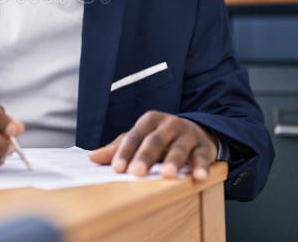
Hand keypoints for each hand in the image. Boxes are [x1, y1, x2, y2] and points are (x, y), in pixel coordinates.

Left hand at [89, 110, 217, 180]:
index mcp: (150, 120)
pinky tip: (199, 177)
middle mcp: (169, 124)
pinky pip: (203, 157)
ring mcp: (188, 134)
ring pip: (179, 148)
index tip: (117, 169)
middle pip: (155, 141)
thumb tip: (92, 158)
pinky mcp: (204, 147)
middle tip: (137, 173)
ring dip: (174, 161)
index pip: (134, 136)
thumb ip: (118, 148)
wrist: (196, 132)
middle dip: (146, 157)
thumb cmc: (161, 139)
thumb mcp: (139, 140)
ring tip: (167, 175)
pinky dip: (201, 167)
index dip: (125, 152)